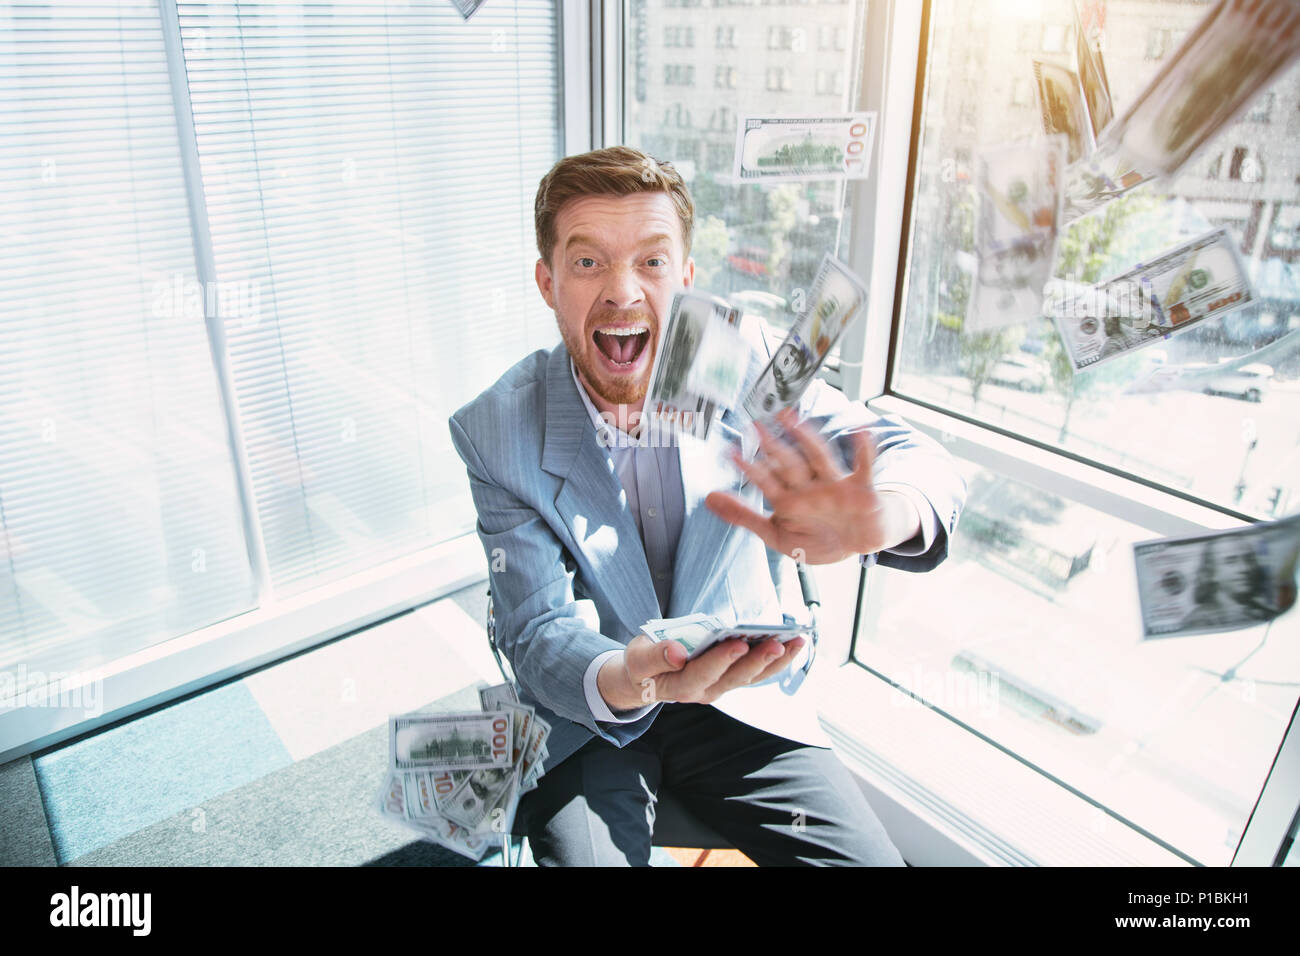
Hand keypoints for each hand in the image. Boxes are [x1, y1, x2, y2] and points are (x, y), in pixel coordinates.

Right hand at [597, 633, 806, 711]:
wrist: (645, 681)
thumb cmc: (641, 666)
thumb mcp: (638, 660)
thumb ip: (655, 657)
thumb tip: (677, 652)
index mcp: (679, 686)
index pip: (702, 674)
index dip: (721, 660)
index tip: (738, 643)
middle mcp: (704, 692)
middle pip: (734, 678)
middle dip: (757, 660)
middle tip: (777, 642)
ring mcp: (719, 688)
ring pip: (751, 678)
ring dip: (775, 661)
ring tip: (796, 640)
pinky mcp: (729, 681)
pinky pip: (755, 674)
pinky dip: (775, 661)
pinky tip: (791, 645)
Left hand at [704, 409, 920, 564]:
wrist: (858, 544)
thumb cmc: (817, 537)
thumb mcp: (776, 533)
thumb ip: (743, 516)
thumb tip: (708, 497)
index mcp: (789, 499)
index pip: (766, 480)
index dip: (749, 468)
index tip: (730, 451)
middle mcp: (810, 487)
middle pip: (789, 463)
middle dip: (773, 446)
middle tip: (755, 424)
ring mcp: (835, 486)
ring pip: (819, 458)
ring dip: (806, 438)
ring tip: (792, 417)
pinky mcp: (861, 490)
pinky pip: (864, 467)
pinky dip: (865, 450)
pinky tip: (862, 430)